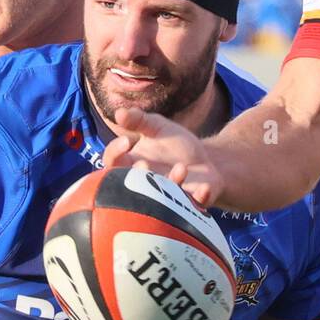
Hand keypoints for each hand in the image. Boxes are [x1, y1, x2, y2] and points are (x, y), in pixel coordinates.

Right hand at [102, 106, 222, 206]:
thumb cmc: (174, 144)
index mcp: (132, 165)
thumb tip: (119, 113)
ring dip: (171, 183)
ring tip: (181, 168)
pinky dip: (198, 198)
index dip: (114, 154)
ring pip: (163, 200)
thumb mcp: (157, 127)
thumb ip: (139, 120)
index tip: (126, 141)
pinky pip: (193, 206)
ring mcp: (168, 197)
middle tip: (144, 164)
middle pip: (132, 186)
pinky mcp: (191, 204)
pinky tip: (203, 188)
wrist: (206, 160)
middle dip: (137, 177)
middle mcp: (145, 185)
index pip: (113, 163)